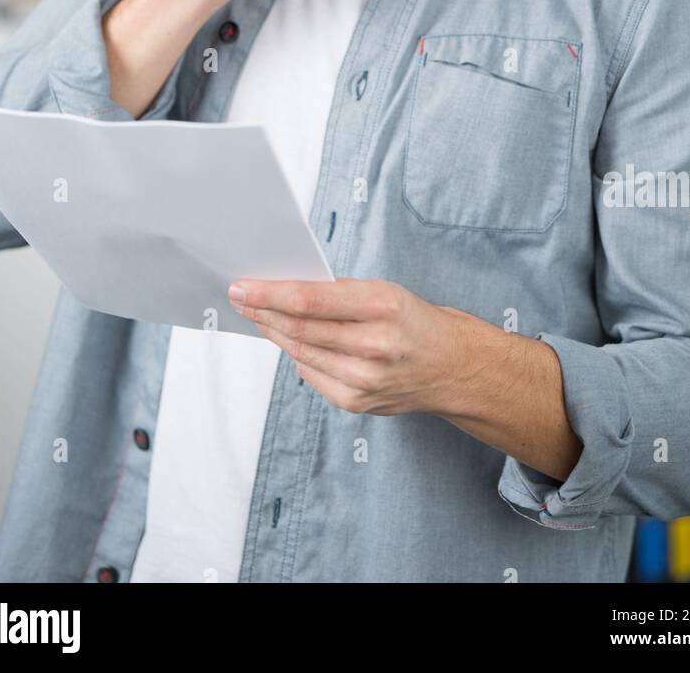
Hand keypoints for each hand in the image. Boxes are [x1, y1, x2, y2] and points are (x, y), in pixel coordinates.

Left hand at [227, 276, 471, 414]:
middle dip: (262, 311)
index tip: (242, 286)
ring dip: (273, 332)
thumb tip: (282, 292)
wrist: (451, 367)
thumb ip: (337, 294)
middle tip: (239, 298)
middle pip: (298, 329)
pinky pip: (310, 374)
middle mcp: (374, 345)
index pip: (309, 301)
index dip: (269, 294)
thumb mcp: (383, 291)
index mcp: (382, 306)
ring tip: (257, 315)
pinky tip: (288, 341)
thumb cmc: (412, 320)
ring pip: (299, 353)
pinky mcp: (356, 402)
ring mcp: (364, 379)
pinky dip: (295, 356)